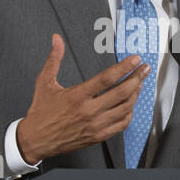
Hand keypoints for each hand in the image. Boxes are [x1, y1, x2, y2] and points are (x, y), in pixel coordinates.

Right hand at [15, 34, 148, 162]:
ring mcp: (95, 125)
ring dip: (135, 95)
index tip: (135, 60)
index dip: (124, 68)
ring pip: (124, 109)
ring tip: (139, 84)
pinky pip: (121, 125)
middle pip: (121, 93)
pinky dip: (129, 114)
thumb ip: (54, 59)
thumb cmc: (40, 112)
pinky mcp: (97, 136)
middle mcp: (88, 111)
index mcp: (77, 96)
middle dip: (137, 79)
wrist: (35, 140)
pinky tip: (131, 105)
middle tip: (144, 69)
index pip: (107, 78)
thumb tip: (57, 40)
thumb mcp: (44, 83)